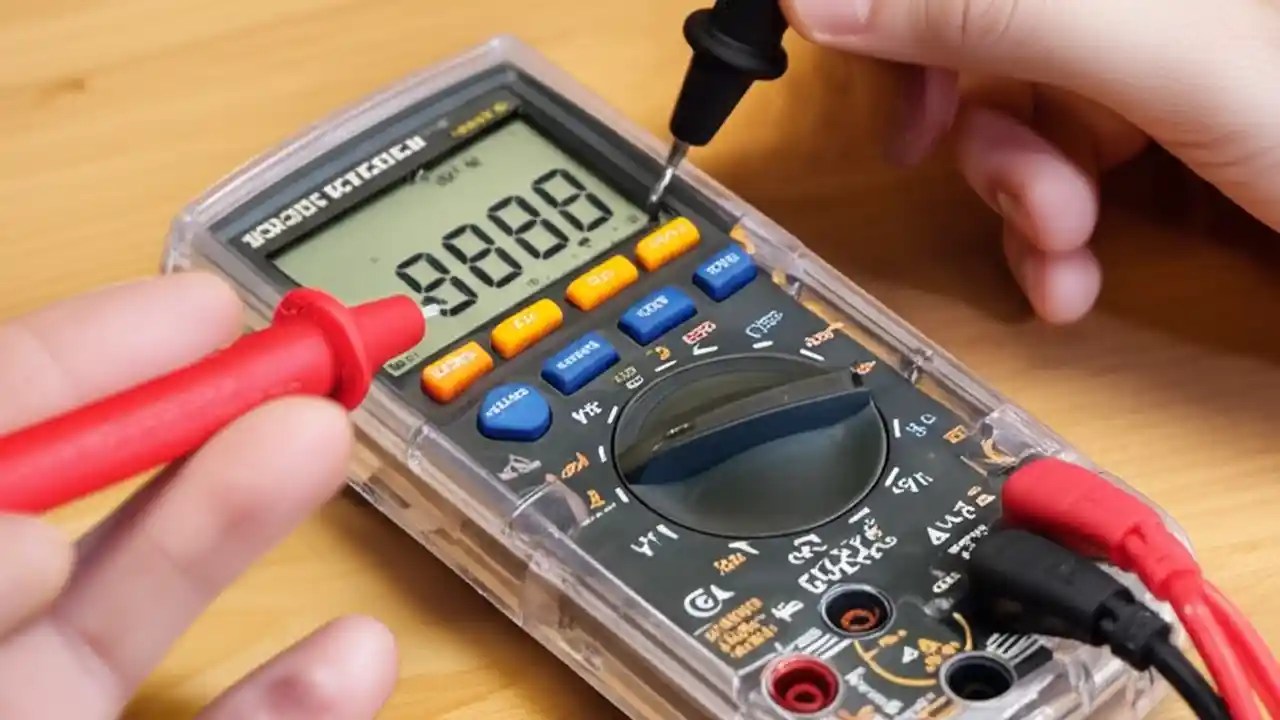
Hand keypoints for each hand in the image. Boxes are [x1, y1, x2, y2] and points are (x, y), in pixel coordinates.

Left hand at [0, 273, 396, 718]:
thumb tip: (29, 548)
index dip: (88, 356)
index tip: (202, 309)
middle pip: (88, 508)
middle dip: (197, 421)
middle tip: (296, 368)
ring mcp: (42, 717)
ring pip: (149, 612)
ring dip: (247, 519)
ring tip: (325, 444)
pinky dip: (297, 703)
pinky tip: (357, 656)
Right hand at [780, 0, 1279, 322]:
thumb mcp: (1163, 58)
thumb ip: (991, 11)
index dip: (887, 3)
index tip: (826, 40)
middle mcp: (1132, 3)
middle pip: (974, 26)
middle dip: (955, 104)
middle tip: (927, 146)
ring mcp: (1148, 59)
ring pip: (1010, 109)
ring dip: (1008, 194)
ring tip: (1056, 239)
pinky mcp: (1159, 132)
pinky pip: (1057, 167)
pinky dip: (1045, 230)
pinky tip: (1070, 268)